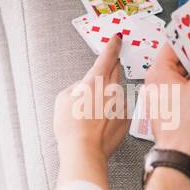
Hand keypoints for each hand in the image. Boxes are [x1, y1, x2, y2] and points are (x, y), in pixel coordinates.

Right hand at [54, 36, 129, 162]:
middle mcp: (112, 89)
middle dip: (110, 70)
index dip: (113, 45)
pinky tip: (101, 123)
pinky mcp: (127, 118)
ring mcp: (122, 104)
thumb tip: (84, 86)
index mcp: (95, 80)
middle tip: (100, 78)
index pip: (108, 56)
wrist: (84, 151)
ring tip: (93, 114)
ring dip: (108, 97)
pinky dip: (112, 112)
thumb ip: (76, 86)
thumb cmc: (70, 127)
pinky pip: (120, 109)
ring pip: (117, 93)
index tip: (117, 39)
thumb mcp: (62, 99)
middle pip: (116, 71)